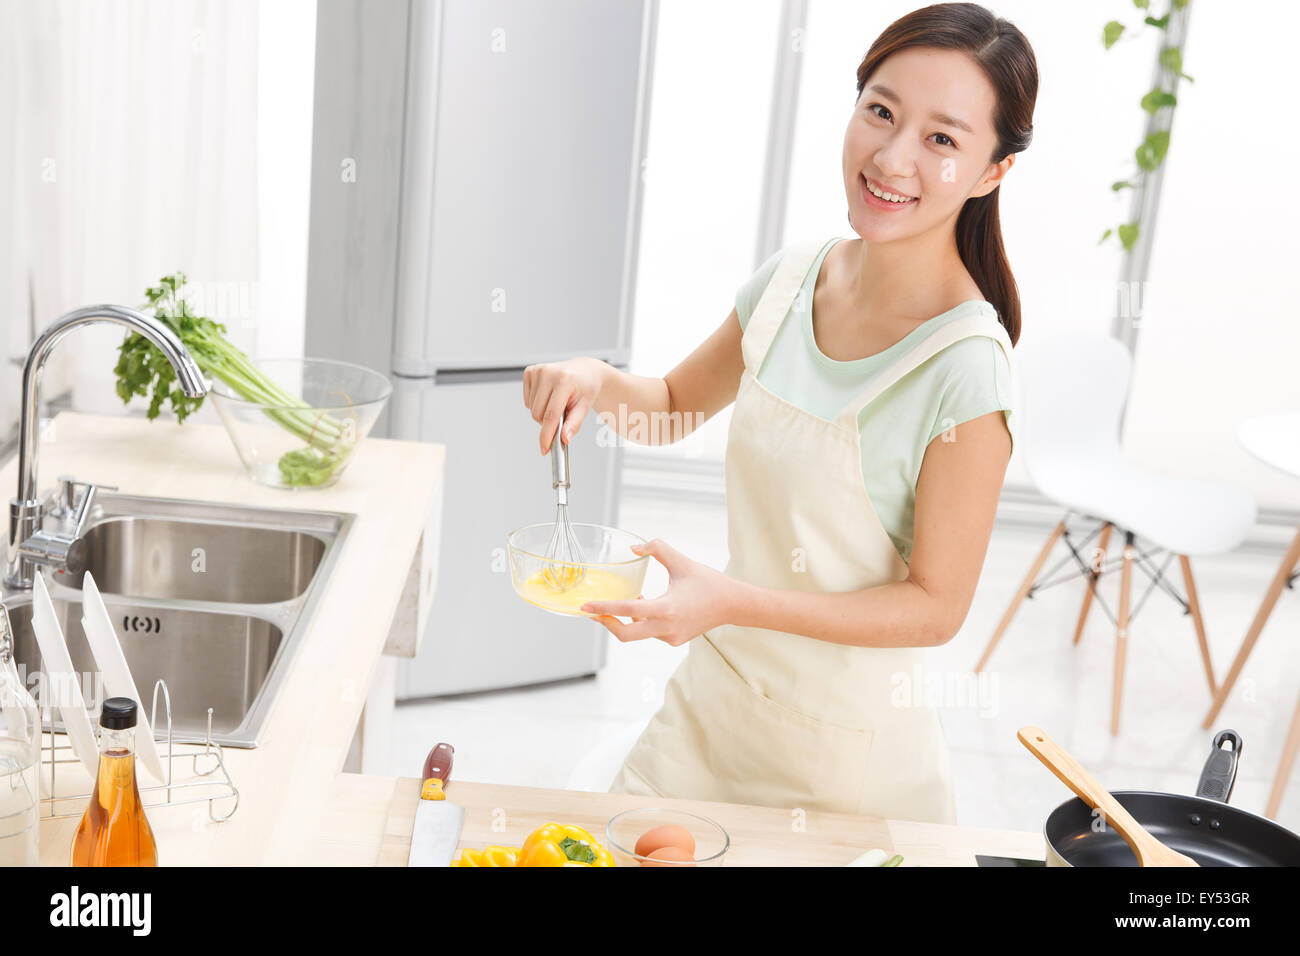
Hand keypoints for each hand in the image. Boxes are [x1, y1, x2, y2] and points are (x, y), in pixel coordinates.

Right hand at [522, 357, 604, 454]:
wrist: (584, 371)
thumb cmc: (586, 387)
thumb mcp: (585, 406)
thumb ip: (574, 424)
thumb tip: (564, 438)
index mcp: (564, 380)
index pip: (551, 414)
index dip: (546, 435)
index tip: (544, 448)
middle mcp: (548, 373)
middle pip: (538, 414)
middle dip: (548, 422)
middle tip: (562, 414)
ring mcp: (537, 371)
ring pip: (531, 409)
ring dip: (543, 412)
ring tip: (557, 403)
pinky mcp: (529, 372)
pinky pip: (527, 401)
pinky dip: (537, 404)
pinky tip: (548, 396)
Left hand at [580, 539, 739, 645]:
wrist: (732, 605)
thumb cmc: (708, 583)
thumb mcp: (682, 562)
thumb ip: (658, 549)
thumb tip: (634, 548)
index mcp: (667, 609)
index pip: (628, 610)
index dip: (604, 608)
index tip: (585, 607)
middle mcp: (666, 628)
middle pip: (625, 635)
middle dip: (606, 623)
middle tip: (591, 612)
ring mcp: (669, 637)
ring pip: (637, 633)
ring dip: (625, 620)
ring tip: (618, 603)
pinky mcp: (673, 640)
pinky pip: (649, 633)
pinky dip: (640, 621)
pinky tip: (642, 606)